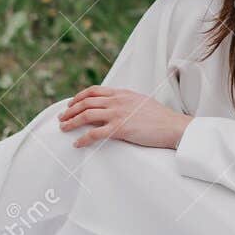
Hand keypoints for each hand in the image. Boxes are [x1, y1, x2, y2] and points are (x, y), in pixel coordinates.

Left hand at [58, 87, 188, 149]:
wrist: (172, 126)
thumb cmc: (160, 117)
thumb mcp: (140, 101)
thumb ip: (126, 101)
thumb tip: (115, 106)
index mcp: (122, 93)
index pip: (94, 91)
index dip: (79, 97)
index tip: (71, 104)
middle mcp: (117, 101)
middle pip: (86, 102)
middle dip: (70, 110)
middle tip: (61, 118)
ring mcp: (118, 114)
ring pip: (86, 115)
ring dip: (72, 122)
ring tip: (64, 128)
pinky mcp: (119, 129)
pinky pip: (94, 134)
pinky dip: (82, 139)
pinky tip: (77, 144)